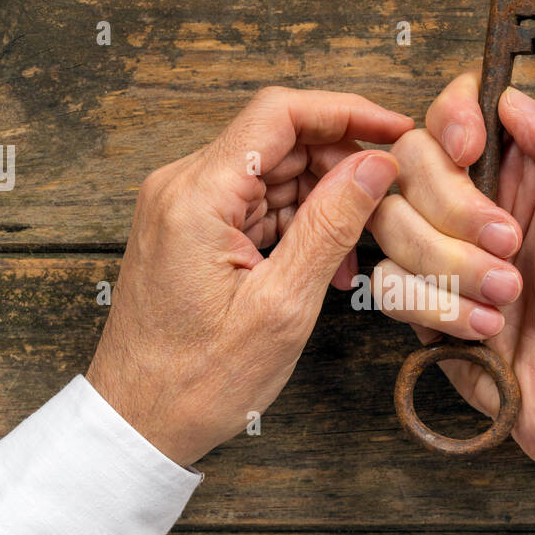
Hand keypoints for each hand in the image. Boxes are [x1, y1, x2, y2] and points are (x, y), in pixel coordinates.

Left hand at [87, 86, 412, 466]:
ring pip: (270, 172)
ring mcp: (182, 208)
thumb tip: (375, 165)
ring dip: (323, 199)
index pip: (279, 114)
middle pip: (278, 139)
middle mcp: (181, 187)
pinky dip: (296, 223)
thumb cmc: (198, 381)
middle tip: (392, 198)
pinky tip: (327, 262)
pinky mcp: (188, 231)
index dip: (346, 112)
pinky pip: (253, 204)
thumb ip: (330, 226)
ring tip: (360, 248)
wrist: (137, 423)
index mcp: (197, 197)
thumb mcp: (282, 306)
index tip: (397, 131)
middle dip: (341, 162)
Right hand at [374, 72, 534, 534]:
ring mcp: (448, 255)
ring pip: (392, 223)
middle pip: (411, 161)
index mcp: (531, 173)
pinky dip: (437, 309)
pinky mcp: (425, 305)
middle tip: (509, 244)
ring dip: (452, 266)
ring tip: (507, 299)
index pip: (462, 113)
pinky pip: (389, 285)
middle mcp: (482, 206)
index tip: (470, 150)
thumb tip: (513, 98)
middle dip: (454, 207)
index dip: (451, 120)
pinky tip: (484, 330)